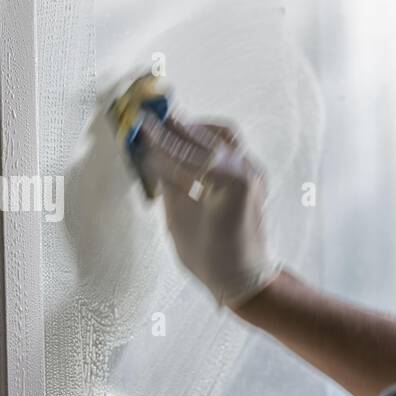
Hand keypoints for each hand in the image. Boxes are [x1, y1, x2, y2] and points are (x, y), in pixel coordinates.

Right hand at [137, 118, 279, 309]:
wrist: (247, 279)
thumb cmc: (211, 259)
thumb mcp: (179, 222)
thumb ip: (169, 184)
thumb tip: (154, 156)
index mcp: (229, 182)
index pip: (186, 153)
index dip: (161, 139)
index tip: (142, 123)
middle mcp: (246, 171)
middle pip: (205, 138)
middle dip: (176, 127)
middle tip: (152, 116)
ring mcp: (253, 172)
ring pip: (223, 136)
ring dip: (195, 129)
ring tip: (170, 125)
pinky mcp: (253, 177)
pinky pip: (230, 148)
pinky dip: (208, 142)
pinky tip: (190, 144)